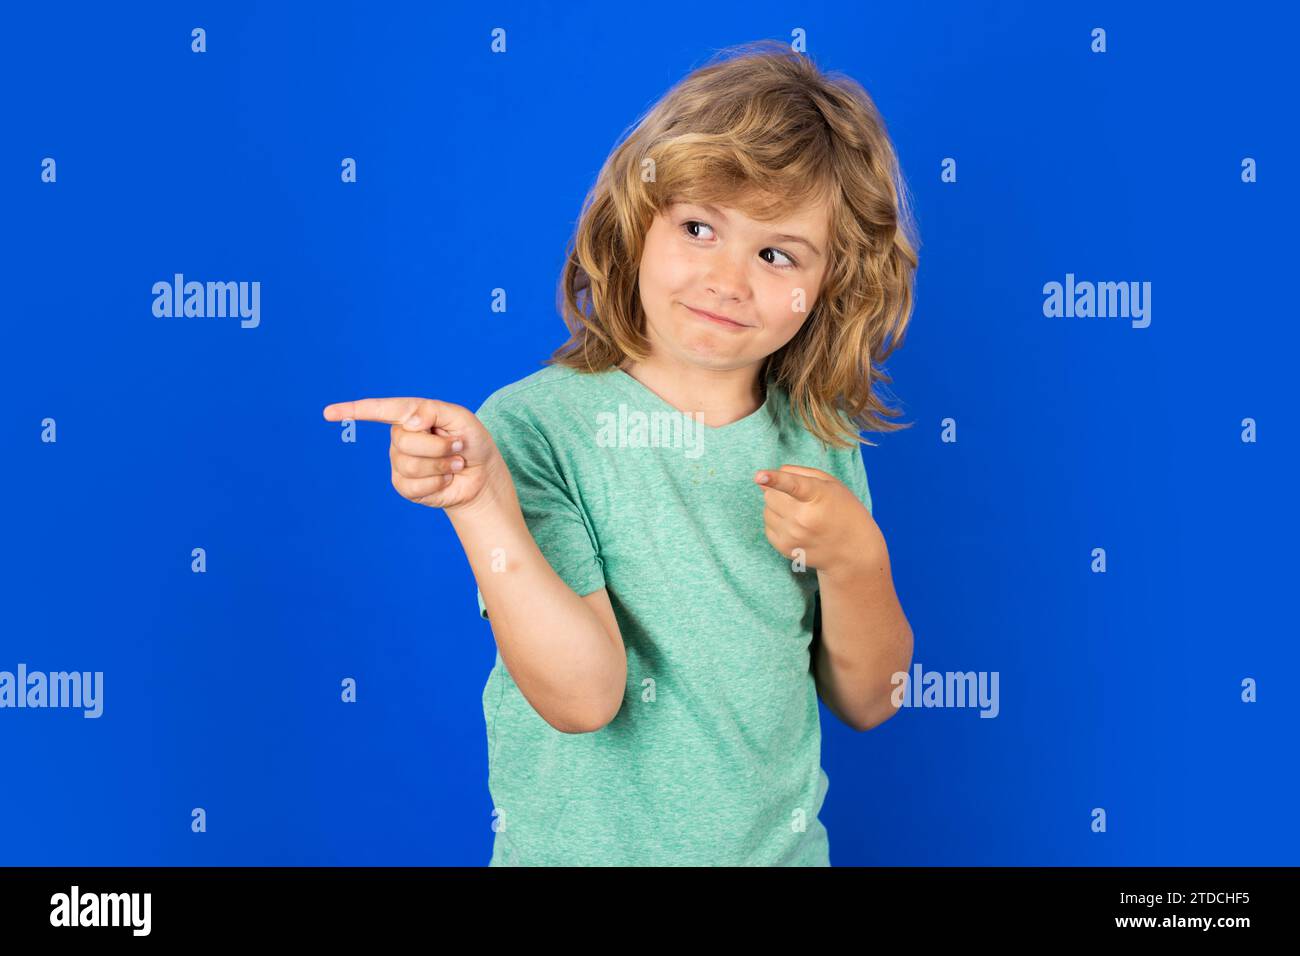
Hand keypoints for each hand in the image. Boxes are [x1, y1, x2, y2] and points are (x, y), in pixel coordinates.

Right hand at [322, 396, 504, 512]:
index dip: (354, 411)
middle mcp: (400, 437)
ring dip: (441, 465)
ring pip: (411, 464)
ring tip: (455, 463)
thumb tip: (406, 420)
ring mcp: (399, 462)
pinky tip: (445, 479)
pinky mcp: (404, 486)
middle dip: (438, 446)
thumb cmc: (471, 442)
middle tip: (456, 447)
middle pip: (406, 440)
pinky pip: (413, 485)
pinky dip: (437, 483)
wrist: (481, 477)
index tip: (329, 413)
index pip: (380, 411)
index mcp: (411, 416)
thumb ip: (432, 411)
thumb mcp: (460, 418)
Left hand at [754, 464, 882, 577]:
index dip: (774, 479)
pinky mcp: (785, 548)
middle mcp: (803, 518)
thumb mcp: (830, 484)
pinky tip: (796, 525)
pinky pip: (767, 526)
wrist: (853, 551)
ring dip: (778, 507)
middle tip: (799, 499)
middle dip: (779, 493)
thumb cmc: (843, 510)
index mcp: (818, 496)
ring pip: (766, 510)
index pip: (792, 485)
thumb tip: (762, 480)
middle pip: (770, 495)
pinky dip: (777, 522)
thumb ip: (797, 473)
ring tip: (800, 513)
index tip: (758, 476)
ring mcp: (793, 536)